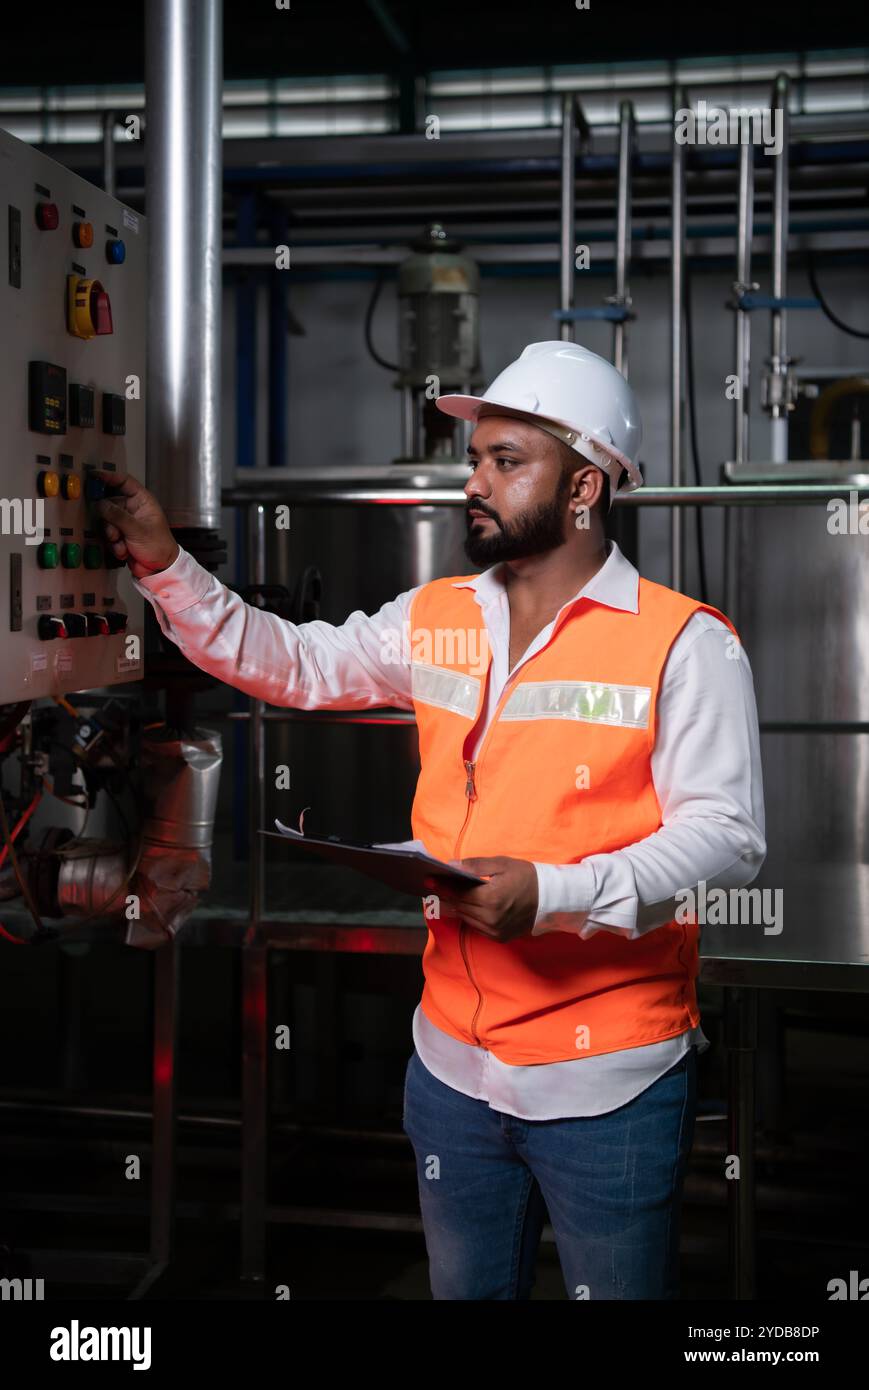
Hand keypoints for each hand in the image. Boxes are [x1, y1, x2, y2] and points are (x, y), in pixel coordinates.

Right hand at [90, 469, 179, 579]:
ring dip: (112, 535)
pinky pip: (108, 535)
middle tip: (113, 531)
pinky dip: (114, 544)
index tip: (94, 475)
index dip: (109, 477)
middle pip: (110, 504)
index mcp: (143, 501)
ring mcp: (126, 522)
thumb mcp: (138, 530)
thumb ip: (118, 516)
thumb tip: (100, 504)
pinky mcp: (120, 535)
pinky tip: (124, 551)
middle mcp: (133, 509)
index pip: (124, 482)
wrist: (160, 570)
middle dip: (109, 520)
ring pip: (107, 521)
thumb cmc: (158, 546)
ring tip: (121, 544)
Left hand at [423, 856, 538, 942]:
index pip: (459, 893)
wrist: (552, 899)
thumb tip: (452, 865)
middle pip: (460, 907)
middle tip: (433, 887)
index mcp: (491, 899)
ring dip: (455, 907)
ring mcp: (495, 930)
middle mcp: (491, 918)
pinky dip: (469, 916)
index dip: (443, 886)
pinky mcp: (499, 937)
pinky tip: (463, 907)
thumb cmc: (527, 877)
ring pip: (466, 918)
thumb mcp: (502, 864)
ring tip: (444, 896)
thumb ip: (475, 866)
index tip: (428, 880)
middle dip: (446, 896)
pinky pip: (477, 926)